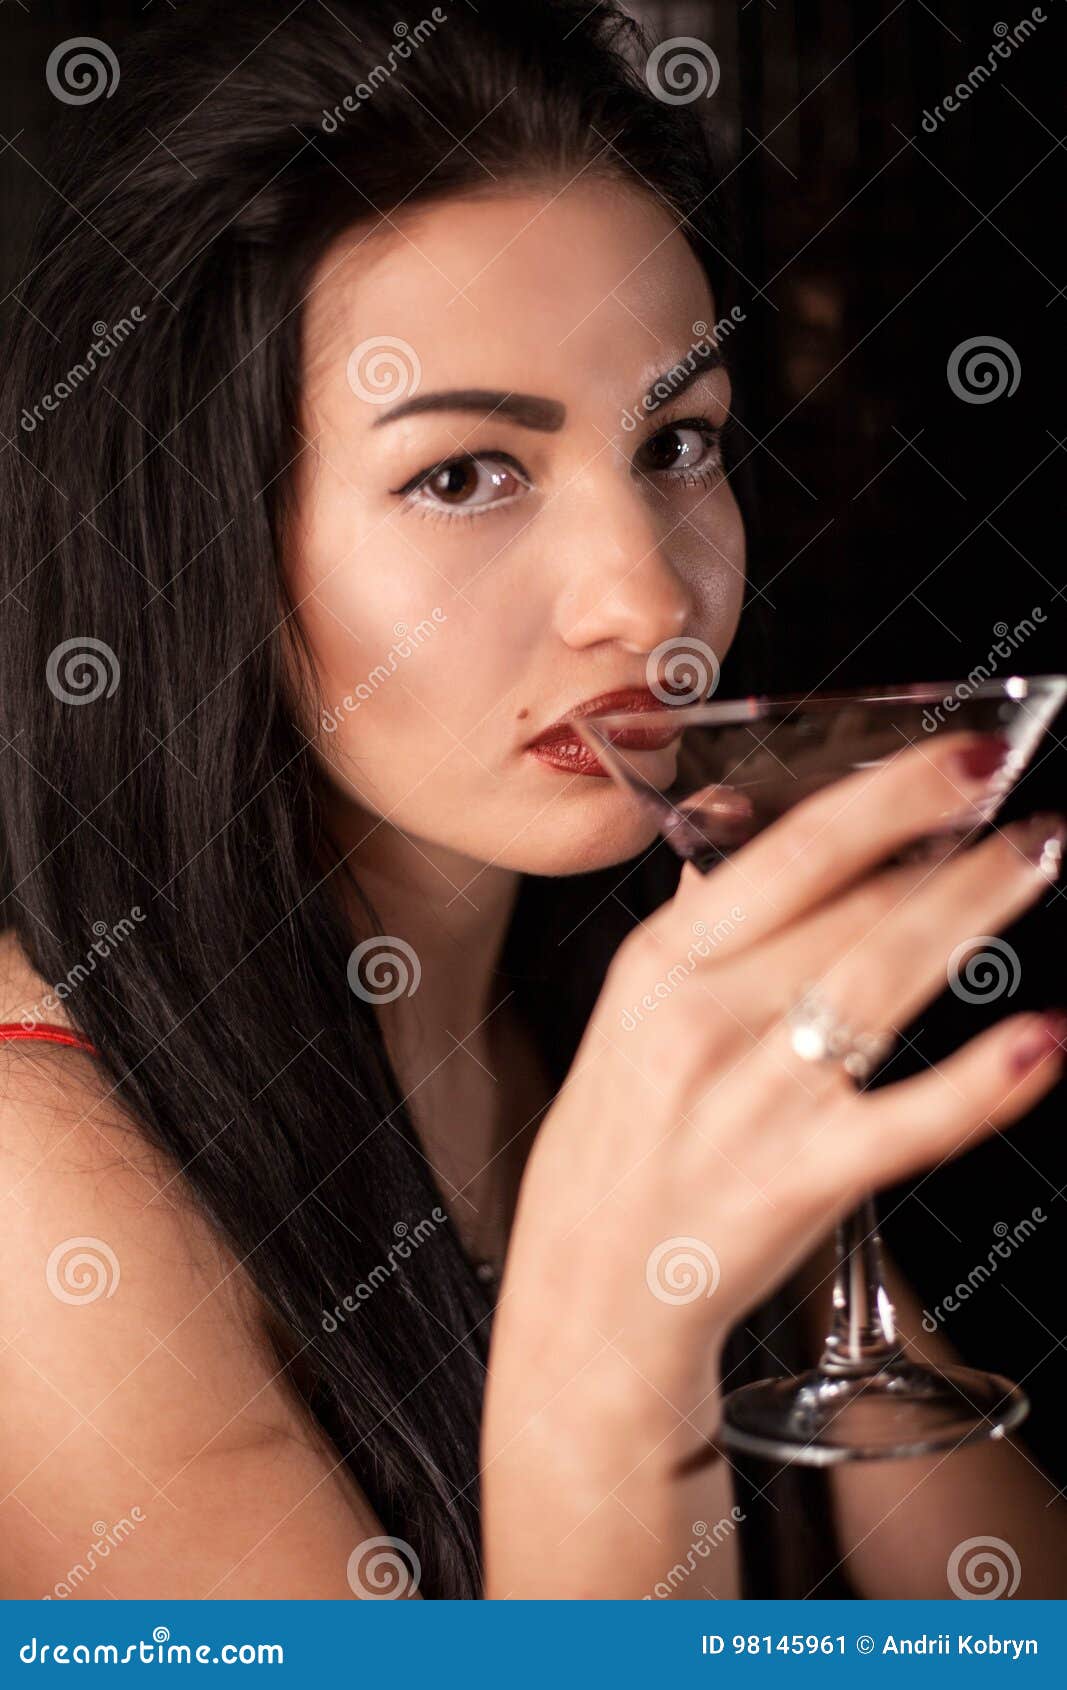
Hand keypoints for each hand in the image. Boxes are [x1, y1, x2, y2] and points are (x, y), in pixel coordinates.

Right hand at [481, 732, 1064, 1594]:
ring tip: (1035, 867)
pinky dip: (977, 1082)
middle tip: (1029, 816)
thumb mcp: (634, 1015)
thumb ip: (701, 924)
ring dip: (974, 916)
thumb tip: (747, 829)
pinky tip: (1038, 1041)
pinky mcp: (794, 1181)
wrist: (589, 1294)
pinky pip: (901, 1122)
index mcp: (662, 963)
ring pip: (881, 983)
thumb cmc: (620, 1148)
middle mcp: (702, 1018)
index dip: (889, 796)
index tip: (960, 758)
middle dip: (957, 850)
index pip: (790, 851)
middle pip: (851, 906)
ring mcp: (750, 1100)